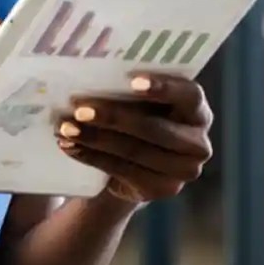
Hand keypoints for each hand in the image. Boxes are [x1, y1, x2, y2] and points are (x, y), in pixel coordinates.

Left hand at [55, 74, 213, 203]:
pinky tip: (70, 145)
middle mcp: (198, 143)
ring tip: (65, 128)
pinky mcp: (161, 190)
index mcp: (197, 110)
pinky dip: (91, 156)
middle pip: (155, 128)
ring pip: (134, 151)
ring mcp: (183, 171)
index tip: (132, 81)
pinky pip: (122, 170)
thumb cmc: (136, 117)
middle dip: (113, 117)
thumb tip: (87, 74)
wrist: (133, 163)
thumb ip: (128, 90)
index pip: (190, 95)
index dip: (164, 88)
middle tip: (79, 108)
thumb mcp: (139, 102)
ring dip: (95, 138)